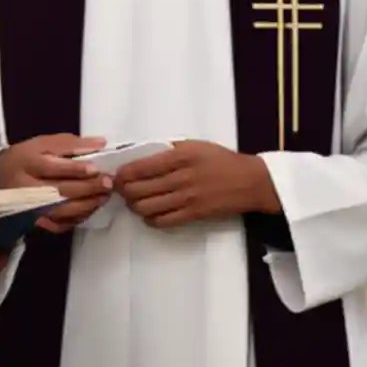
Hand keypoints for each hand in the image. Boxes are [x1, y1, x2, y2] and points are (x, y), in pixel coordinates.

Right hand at [0, 134, 112, 233]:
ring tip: (104, 196)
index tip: (96, 168)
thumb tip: (101, 143)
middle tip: (107, 183)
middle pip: (60, 191)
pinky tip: (90, 208)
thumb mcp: (42, 143)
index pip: (52, 168)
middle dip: (87, 188)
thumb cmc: (25, 157)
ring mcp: (30, 209)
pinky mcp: (35, 222)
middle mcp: (26, 188)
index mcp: (27, 163)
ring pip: (62, 211)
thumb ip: (70, 143)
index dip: (75, 169)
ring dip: (87, 205)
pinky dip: (78, 218)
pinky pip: (60, 224)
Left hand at [114, 140, 281, 227]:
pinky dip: (150, 219)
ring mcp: (187, 198)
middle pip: (139, 190)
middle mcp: (182, 177)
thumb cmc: (220, 159)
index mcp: (180, 156)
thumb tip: (137, 154)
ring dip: (134, 206)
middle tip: (122, 190)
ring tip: (134, 201)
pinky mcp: (194, 215)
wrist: (250, 181)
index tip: (117, 175)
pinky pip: (162, 221)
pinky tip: (150, 213)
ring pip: (146, 207)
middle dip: (124, 191)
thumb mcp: (194, 145)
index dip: (122, 174)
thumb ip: (167, 149)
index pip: (141, 167)